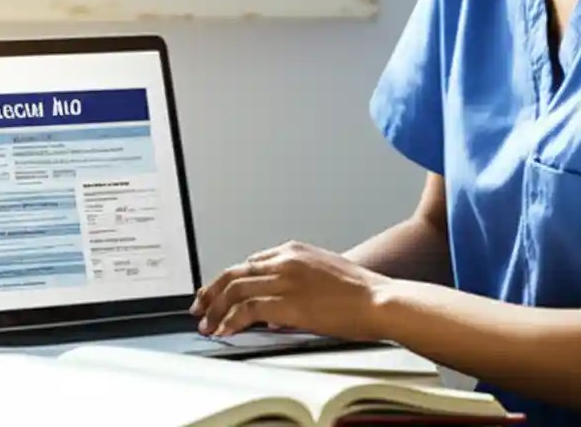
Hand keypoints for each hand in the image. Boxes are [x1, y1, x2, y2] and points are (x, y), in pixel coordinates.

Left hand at [189, 240, 391, 340]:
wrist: (379, 299)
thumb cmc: (361, 292)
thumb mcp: (323, 273)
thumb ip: (296, 281)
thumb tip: (274, 308)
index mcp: (293, 250)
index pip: (248, 262)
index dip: (229, 280)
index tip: (219, 294)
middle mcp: (284, 261)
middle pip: (234, 273)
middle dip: (212, 292)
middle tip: (200, 308)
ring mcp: (284, 280)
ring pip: (235, 291)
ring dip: (216, 310)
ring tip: (208, 325)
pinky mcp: (286, 303)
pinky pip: (246, 310)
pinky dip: (230, 321)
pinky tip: (225, 330)